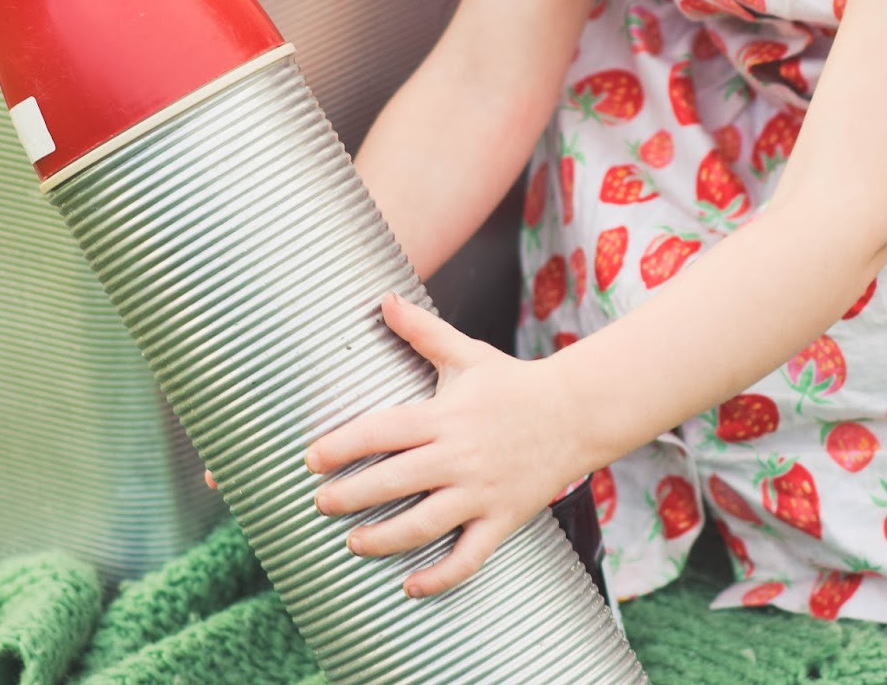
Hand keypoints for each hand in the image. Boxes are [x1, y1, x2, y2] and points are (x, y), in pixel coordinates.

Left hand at [304, 292, 587, 598]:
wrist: (576, 413)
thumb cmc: (513, 383)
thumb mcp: (467, 354)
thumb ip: (422, 331)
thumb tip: (384, 299)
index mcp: (445, 416)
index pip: (383, 431)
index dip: (343, 446)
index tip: (310, 458)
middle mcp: (460, 456)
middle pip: (395, 481)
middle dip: (351, 496)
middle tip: (319, 503)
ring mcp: (482, 492)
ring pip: (425, 525)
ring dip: (383, 539)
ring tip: (352, 543)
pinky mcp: (503, 518)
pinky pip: (469, 557)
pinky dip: (440, 577)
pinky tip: (410, 587)